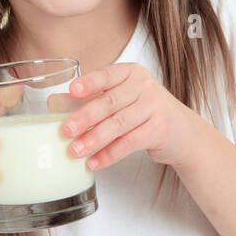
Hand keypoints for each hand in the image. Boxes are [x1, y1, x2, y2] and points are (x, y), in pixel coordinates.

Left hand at [64, 62, 201, 170]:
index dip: (89, 83)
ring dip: (94, 139)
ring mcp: (155, 107)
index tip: (72, 90)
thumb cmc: (142, 111)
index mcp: (130, 73)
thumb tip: (54, 103)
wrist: (181, 130)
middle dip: (85, 117)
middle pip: (110, 102)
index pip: (106, 75)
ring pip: (118, 124)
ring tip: (75, 150)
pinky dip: (109, 155)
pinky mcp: (160, 130)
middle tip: (66, 130)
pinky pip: (130, 143)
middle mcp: (144, 86)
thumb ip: (90, 98)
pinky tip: (94, 162)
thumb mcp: (119, 98)